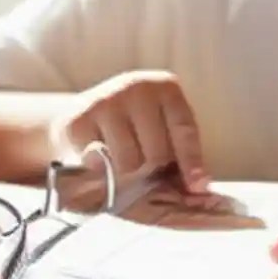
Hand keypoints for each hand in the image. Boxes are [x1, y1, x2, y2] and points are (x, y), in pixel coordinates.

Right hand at [52, 70, 209, 191]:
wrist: (83, 111)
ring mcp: (106, 101)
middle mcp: (137, 88)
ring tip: (121, 158)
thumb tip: (198, 189)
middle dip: (153, 169)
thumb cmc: (135, 126)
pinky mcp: (79, 120)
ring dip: (127, 172)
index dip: (192, 163)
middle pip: (157, 153)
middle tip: (144, 166)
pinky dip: (102, 170)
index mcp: (166, 88)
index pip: (184, 131)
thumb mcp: (163, 130)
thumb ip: (180, 156)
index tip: (198, 188)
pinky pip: (99, 165)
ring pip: (128, 163)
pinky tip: (99, 156)